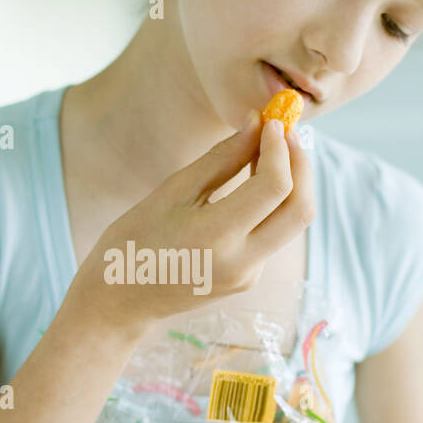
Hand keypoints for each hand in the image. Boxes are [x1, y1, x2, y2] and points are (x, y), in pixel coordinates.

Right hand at [72, 112, 314, 332]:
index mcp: (217, 237)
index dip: (280, 148)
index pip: (275, 187)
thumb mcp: (173, 191)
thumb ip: (222, 158)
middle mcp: (242, 262)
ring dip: (293, 183)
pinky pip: (275, 234)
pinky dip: (275, 202)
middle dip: (302, 165)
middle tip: (284, 133)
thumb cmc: (134, 240)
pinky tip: (255, 180)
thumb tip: (257, 123)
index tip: (270, 121)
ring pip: (293, 223)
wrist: (120, 300)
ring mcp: (248, 275)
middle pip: (301, 209)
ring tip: (269, 150)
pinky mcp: (248, 278)